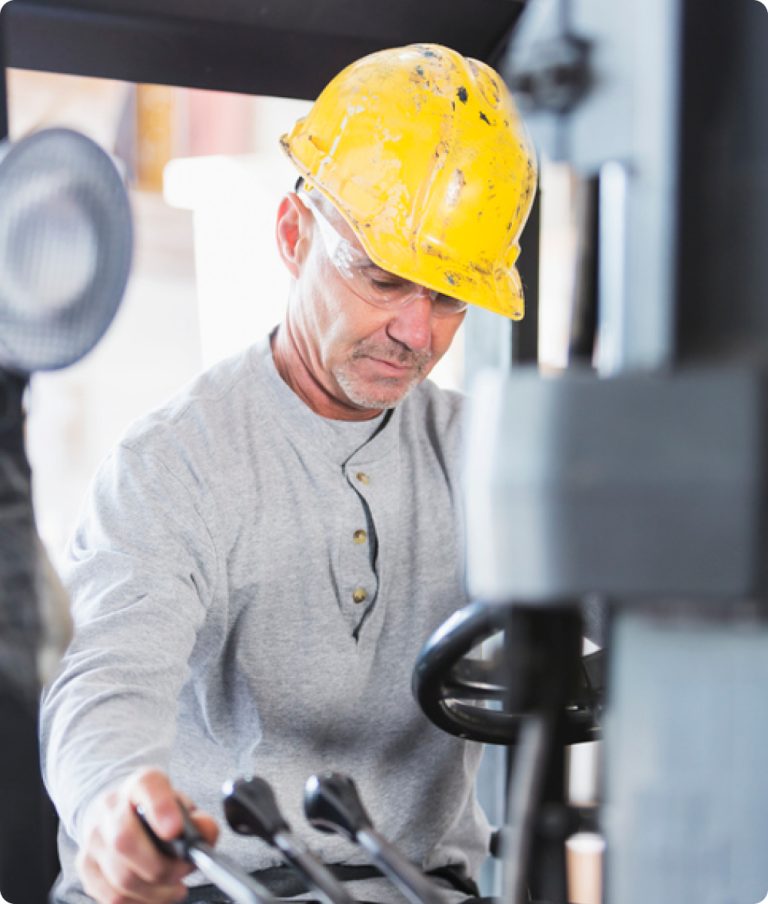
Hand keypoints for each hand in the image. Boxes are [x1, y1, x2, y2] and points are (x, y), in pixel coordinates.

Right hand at [76, 767, 218, 903]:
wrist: (119, 813)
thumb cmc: (155, 812)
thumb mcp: (182, 805)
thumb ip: (198, 819)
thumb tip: (204, 834)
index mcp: (140, 784)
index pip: (147, 786)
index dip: (161, 808)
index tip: (175, 830)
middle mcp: (109, 807)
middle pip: (125, 841)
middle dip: (161, 867)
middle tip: (183, 871)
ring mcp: (93, 838)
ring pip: (120, 877)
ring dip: (155, 892)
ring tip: (174, 887)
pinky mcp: (85, 866)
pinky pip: (111, 897)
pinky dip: (139, 903)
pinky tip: (154, 895)